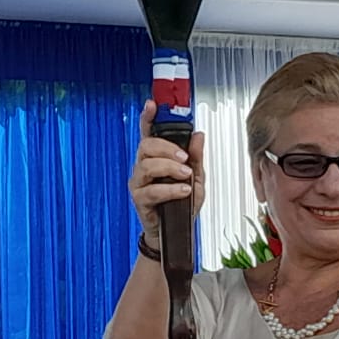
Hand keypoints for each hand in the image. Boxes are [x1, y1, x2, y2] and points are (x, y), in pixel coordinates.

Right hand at [129, 99, 205, 245]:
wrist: (176, 234)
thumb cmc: (181, 205)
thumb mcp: (196, 178)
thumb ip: (197, 157)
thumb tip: (199, 135)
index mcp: (156, 158)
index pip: (148, 133)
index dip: (147, 117)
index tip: (152, 105)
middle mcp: (143, 167)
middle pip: (146, 145)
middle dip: (166, 147)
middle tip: (184, 157)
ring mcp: (139, 183)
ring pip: (147, 165)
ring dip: (169, 167)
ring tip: (186, 175)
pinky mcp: (139, 199)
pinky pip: (152, 190)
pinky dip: (170, 189)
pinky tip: (182, 190)